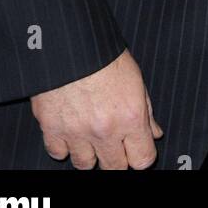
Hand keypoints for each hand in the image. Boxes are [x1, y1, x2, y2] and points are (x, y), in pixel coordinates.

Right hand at [30, 48, 163, 168]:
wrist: (70, 40)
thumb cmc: (104, 53)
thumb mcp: (135, 77)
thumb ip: (146, 110)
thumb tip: (154, 132)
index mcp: (131, 117)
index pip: (142, 160)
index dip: (140, 155)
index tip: (136, 148)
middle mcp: (105, 130)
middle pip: (115, 168)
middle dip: (116, 157)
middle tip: (112, 141)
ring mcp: (77, 132)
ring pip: (85, 165)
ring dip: (89, 153)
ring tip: (90, 135)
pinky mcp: (52, 128)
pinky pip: (58, 153)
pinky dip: (63, 145)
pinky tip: (69, 130)